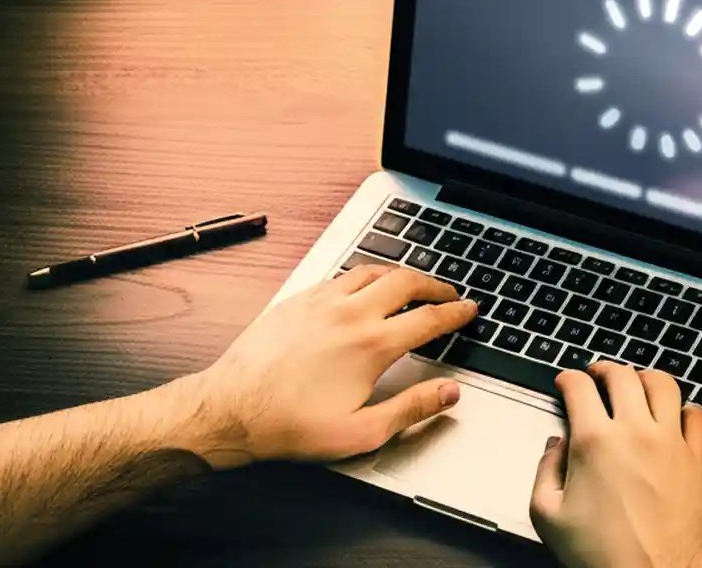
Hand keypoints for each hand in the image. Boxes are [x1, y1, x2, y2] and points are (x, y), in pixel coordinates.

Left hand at [187, 265, 476, 469]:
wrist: (232, 409)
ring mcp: (321, 302)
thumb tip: (448, 393)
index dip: (456, 313)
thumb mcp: (362, 431)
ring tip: (412, 283)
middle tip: (448, 292)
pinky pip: (340, 275)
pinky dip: (363, 276)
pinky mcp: (297, 300)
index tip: (469, 309)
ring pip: (372, 270)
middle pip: (405, 281)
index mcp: (372, 345)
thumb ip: (412, 409)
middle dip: (434, 284)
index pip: (429, 319)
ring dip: (399, 274)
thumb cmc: (291, 425)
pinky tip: (363, 286)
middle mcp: (349, 314)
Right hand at [530, 362, 701, 567]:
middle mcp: (635, 433)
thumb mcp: (547, 515)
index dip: (567, 378)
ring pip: (663, 384)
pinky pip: (696, 416)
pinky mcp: (697, 459)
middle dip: (603, 369)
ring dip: (644, 378)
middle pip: (621, 375)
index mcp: (594, 442)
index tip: (565, 382)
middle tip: (596, 375)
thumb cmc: (601, 556)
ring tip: (635, 384)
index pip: (579, 387)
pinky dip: (683, 408)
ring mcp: (671, 443)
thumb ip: (544, 470)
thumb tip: (555, 446)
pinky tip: (673, 415)